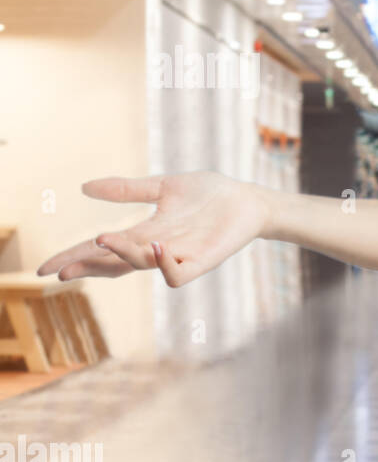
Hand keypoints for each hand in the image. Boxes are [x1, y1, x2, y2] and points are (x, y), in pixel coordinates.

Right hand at [36, 171, 272, 287]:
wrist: (249, 200)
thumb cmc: (209, 195)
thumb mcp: (162, 187)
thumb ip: (127, 190)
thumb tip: (84, 187)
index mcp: (144, 234)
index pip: (102, 250)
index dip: (75, 257)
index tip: (45, 268)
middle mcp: (157, 249)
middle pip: (114, 265)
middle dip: (86, 267)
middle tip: (60, 271)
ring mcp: (179, 257)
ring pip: (141, 266)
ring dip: (121, 255)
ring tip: (101, 239)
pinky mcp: (202, 261)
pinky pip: (178, 274)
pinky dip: (163, 265)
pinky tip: (154, 247)